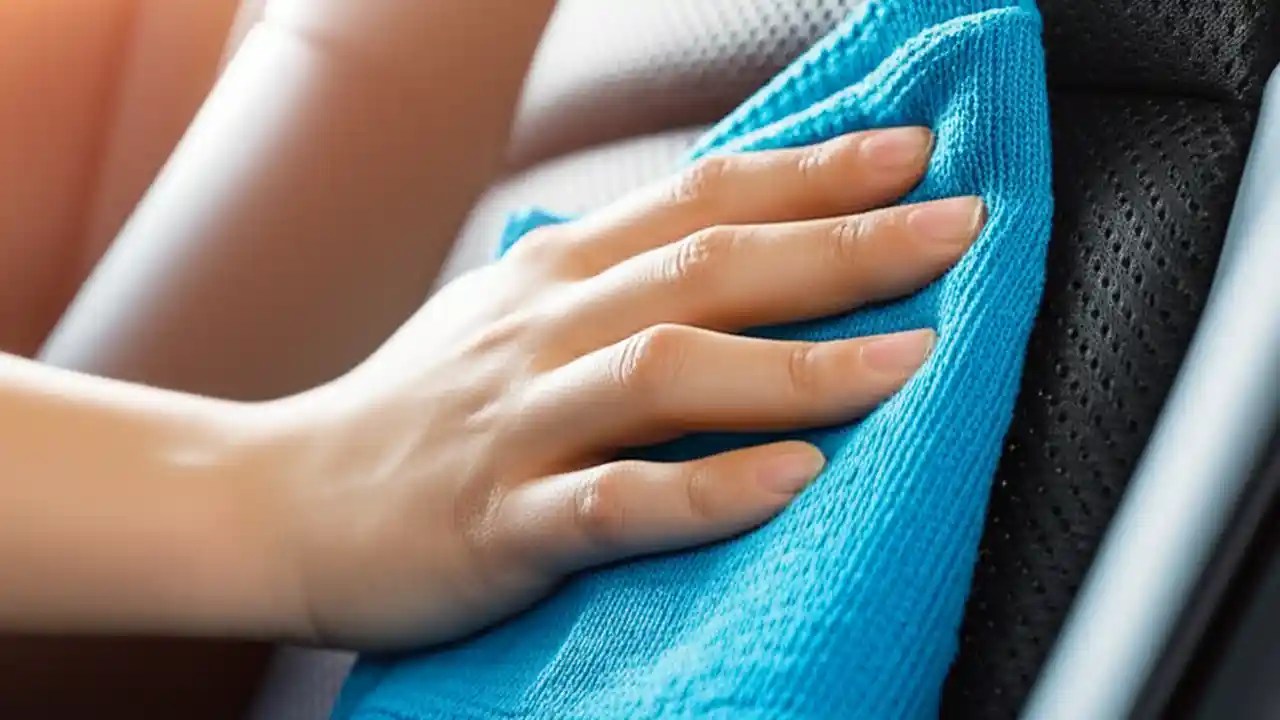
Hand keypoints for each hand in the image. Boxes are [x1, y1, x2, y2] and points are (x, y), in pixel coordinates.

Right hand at [261, 126, 984, 648]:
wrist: (285, 498)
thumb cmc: (423, 407)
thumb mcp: (515, 310)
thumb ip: (615, 272)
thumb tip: (734, 235)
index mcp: (557, 272)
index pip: (699, 199)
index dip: (810, 172)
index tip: (913, 155)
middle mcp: (545, 329)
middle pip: (705, 267)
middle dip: (838, 245)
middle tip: (957, 226)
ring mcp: (520, 424)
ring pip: (666, 372)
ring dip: (795, 364)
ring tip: (910, 361)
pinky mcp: (498, 521)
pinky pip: (610, 501)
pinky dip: (704, 488)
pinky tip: (791, 479)